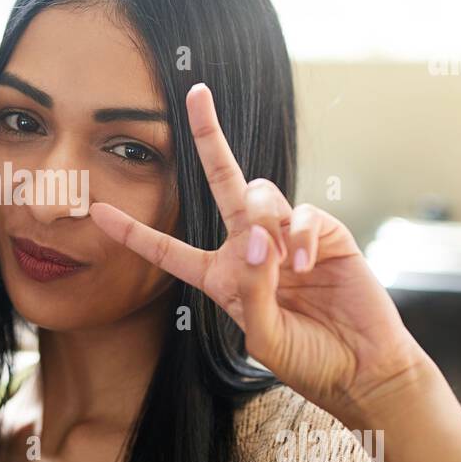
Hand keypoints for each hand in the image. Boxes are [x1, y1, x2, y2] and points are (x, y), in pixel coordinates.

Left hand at [89, 83, 434, 426]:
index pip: (170, 251)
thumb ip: (251, 293)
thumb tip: (257, 241)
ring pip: (261, 196)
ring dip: (265, 222)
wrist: (362, 367)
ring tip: (283, 264)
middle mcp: (250, 248)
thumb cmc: (308, 359)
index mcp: (221, 277)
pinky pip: (303, 214)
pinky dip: (300, 237)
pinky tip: (305, 266)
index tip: (98, 211)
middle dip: (209, 136)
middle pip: (223, 182)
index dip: (135, 233)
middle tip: (196, 94)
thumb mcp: (264, 338)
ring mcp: (288, 236)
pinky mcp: (324, 232)